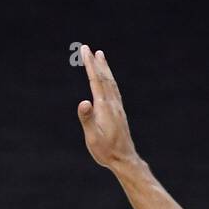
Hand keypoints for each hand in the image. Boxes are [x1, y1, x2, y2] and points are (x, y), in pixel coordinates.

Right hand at [76, 45, 140, 169]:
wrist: (124, 159)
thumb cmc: (106, 150)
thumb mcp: (93, 137)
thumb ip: (87, 119)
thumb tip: (83, 102)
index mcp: (104, 107)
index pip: (95, 81)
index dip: (90, 65)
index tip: (85, 51)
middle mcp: (112, 104)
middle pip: (104, 78)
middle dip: (96, 62)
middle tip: (89, 48)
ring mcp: (117, 107)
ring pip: (111, 82)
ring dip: (104, 68)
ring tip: (100, 56)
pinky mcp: (119, 112)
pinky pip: (114, 90)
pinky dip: (109, 79)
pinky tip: (108, 80)